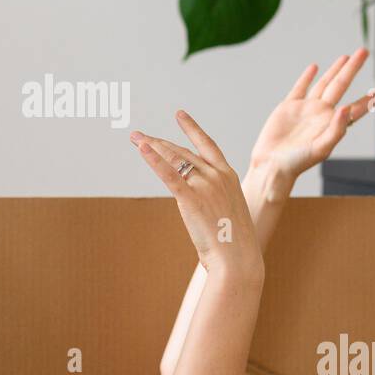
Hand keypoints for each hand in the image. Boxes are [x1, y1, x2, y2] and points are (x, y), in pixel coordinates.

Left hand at [131, 111, 261, 278]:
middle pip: (183, 152)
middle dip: (159, 142)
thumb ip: (215, 200)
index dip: (192, 128)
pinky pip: (169, 174)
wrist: (239, 260)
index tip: (179, 115)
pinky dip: (154, 160)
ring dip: (152, 147)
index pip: (207, 145)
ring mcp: (205, 186)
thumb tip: (201, 200)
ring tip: (135, 138)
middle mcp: (217, 176)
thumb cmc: (234, 243)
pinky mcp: (191, 199)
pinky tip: (142, 149)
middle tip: (139, 135)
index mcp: (229, 176)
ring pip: (174, 159)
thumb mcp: (229, 213)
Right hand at [249, 46, 374, 188]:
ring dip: (334, 70)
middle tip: (364, 51)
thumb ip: (337, 128)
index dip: (371, 98)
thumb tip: (347, 108)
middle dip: (353, 68)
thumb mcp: (321, 148)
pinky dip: (307, 77)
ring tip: (346, 57)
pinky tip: (314, 68)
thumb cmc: (297, 162)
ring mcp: (306, 108)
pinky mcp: (289, 106)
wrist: (271, 164)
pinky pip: (301, 88)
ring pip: (324, 84)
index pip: (357, 107)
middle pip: (341, 84)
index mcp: (333, 123)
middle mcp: (322, 113)